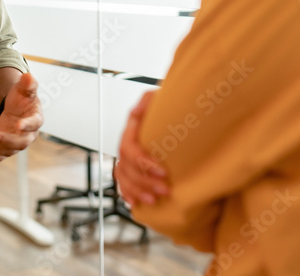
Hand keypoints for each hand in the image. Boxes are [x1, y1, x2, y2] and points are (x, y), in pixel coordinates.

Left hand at [0, 72, 41, 161]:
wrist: (16, 108)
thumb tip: (28, 76)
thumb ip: (27, 83)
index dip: (27, 125)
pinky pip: (0, 156)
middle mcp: (29, 134)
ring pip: (8, 150)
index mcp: (36, 119)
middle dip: (7, 140)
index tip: (18, 125)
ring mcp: (17, 143)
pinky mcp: (7, 148)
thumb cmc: (22, 98)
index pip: (34, 123)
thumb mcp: (24, 89)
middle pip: (21, 142)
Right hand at [114, 90, 169, 206]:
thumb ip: (147, 100)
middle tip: (164, 189)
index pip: (129, 149)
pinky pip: (123, 183)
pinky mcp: (134, 167)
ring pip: (123, 178)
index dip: (143, 163)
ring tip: (154, 199)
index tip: (162, 172)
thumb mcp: (160, 98)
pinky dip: (128, 194)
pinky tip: (136, 202)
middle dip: (144, 182)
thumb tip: (136, 110)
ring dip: (137, 191)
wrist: (177, 114)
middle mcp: (128, 144)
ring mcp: (129, 157)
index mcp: (132, 129)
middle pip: (126, 168)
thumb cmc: (169, 107)